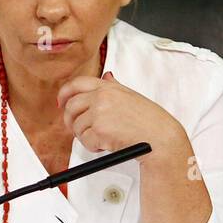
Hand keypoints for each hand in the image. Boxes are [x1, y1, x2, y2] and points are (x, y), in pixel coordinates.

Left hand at [56, 71, 183, 153]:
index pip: (77, 84)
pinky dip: (93, 147)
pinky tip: (108, 145)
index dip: (65, 93)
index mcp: (109, 87)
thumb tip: (106, 76)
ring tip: (104, 139)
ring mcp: (99, 112)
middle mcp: (102, 97)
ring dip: (86, 136)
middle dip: (71, 120)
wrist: (161, 139)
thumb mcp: (132, 96)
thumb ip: (115, 87)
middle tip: (80, 130)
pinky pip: (84, 141)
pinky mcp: (99, 129)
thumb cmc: (151, 121)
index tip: (61, 103)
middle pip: (71, 106)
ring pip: (76, 126)